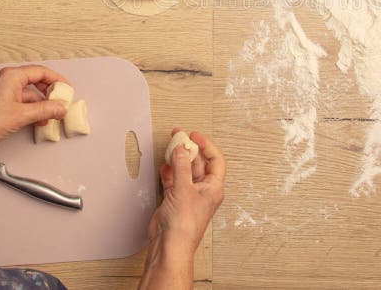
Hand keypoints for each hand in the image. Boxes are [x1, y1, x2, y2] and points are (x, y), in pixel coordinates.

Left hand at [0, 65, 68, 150]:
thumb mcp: (22, 115)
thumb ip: (45, 110)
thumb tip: (61, 107)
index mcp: (12, 76)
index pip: (41, 72)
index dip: (57, 80)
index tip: (66, 89)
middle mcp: (7, 79)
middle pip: (35, 80)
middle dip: (49, 92)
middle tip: (61, 101)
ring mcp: (2, 90)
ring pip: (28, 92)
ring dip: (40, 104)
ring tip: (50, 115)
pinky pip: (20, 100)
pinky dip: (30, 109)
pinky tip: (37, 120)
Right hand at [149, 130, 225, 255]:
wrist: (170, 245)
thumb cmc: (184, 226)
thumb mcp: (184, 189)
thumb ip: (181, 166)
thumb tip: (181, 149)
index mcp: (213, 188)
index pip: (215, 160)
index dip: (206, 145)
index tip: (194, 135)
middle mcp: (203, 191)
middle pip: (199, 163)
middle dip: (189, 149)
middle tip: (179, 136)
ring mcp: (188, 195)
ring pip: (185, 170)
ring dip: (178, 158)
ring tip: (171, 145)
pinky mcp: (175, 200)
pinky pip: (174, 179)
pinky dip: (169, 170)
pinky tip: (165, 163)